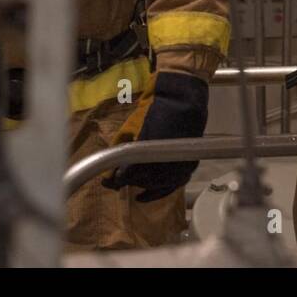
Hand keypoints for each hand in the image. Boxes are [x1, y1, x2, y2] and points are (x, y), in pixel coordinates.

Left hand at [104, 70, 208, 201]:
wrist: (180, 101)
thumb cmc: (152, 112)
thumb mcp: (129, 130)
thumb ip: (118, 153)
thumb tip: (110, 174)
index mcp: (147, 153)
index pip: (127, 176)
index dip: (116, 179)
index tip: (108, 179)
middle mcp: (164, 164)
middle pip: (142, 182)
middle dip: (129, 180)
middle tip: (118, 179)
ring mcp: (178, 167)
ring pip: (156, 186)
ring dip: (143, 185)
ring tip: (132, 185)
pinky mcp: (188, 167)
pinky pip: (172, 186)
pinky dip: (158, 192)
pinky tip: (145, 196)